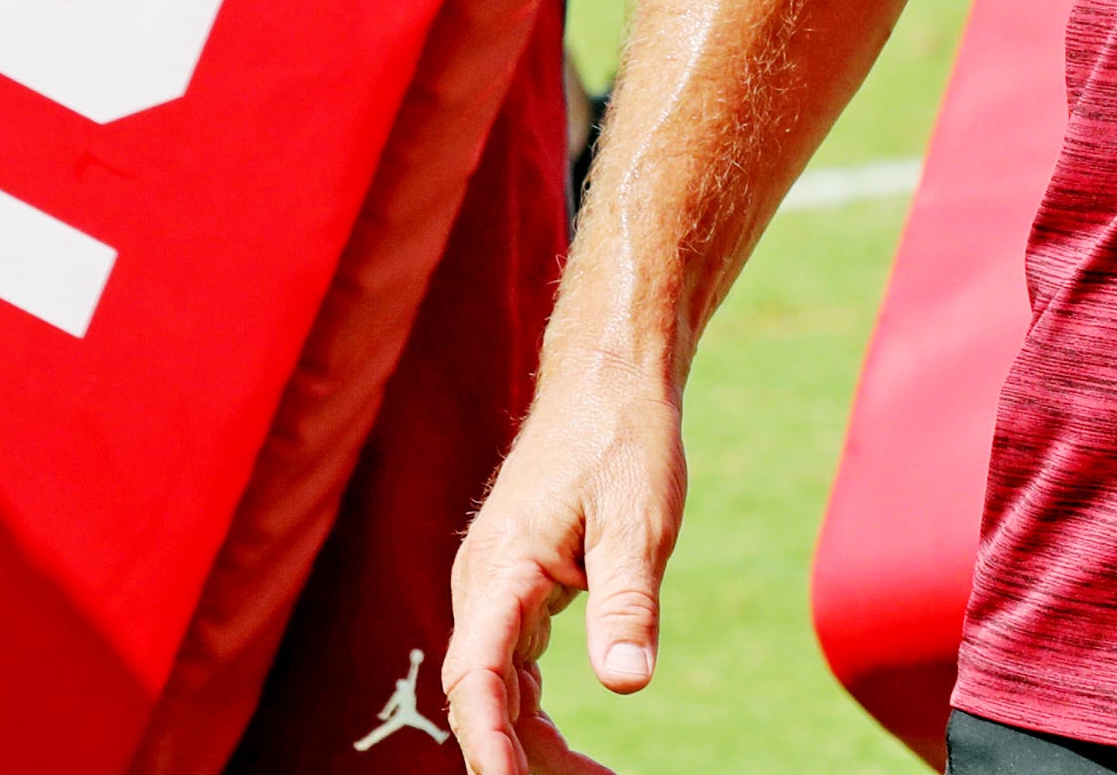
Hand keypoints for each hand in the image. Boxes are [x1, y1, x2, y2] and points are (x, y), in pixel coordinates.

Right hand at [441, 351, 688, 774]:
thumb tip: (628, 682)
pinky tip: (566, 751)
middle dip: (516, 759)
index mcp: (502, 567)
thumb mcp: (639, 522)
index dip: (487, 739)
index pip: (477, 673)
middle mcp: (484, 584)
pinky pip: (510, 669)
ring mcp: (496, 588)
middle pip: (482, 695)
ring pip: (495, 689)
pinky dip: (533, 715)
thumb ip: (628, 602)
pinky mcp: (517, 589)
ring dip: (528, 745)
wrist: (609, 379)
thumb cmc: (623, 440)